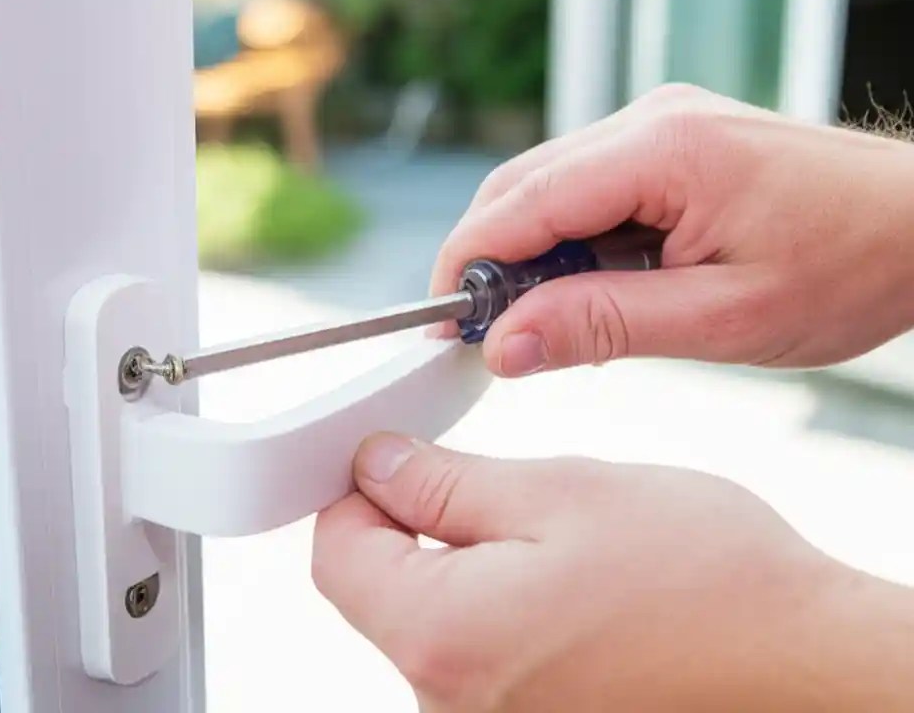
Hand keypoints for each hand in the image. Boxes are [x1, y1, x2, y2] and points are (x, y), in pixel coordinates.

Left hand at [313, 433, 913, 711]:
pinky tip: (574, 596)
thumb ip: (444, 485)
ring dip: (470, 572)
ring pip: (435, 624)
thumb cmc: (707, 582)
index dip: (357, 492)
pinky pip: (482, 659)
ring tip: (561, 550)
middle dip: (418, 530)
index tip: (395, 458)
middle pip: (381, 594)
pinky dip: (506, 614)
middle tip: (501, 493)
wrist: (810, 670)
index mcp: (443, 638)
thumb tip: (376, 468)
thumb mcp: (560, 493)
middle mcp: (451, 703)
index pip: (336, 556)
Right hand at [431, 83, 913, 376]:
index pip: (522, 202)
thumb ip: (602, 325)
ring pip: (547, 190)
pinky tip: (588, 294)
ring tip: (551, 328)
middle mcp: (652, 120)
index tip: (441, 329)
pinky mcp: (667, 145)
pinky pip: (586, 191)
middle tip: (490, 341)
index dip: (467, 266)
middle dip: (490, 265)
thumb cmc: (851, 266)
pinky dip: (569, 246)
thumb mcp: (721, 318)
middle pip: (521, 188)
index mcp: (665, 150)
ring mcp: (659, 126)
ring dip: (531, 259)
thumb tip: (506, 344)